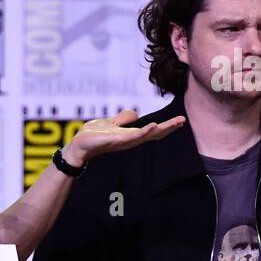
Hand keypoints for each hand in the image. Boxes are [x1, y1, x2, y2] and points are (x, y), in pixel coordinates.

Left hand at [62, 109, 185, 165]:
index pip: (152, 131)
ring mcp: (123, 141)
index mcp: (130, 136)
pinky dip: (143, 131)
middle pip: (153, 135)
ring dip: (159, 130)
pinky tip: (153, 126)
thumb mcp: (110, 123)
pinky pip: (131, 136)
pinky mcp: (115, 140)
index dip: (166, 126)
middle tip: (183, 120)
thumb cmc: (93, 136)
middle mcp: (129, 140)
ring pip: (145, 135)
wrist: (77, 147)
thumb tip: (136, 113)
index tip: (181, 120)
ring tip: (172, 123)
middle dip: (168, 128)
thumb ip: (123, 119)